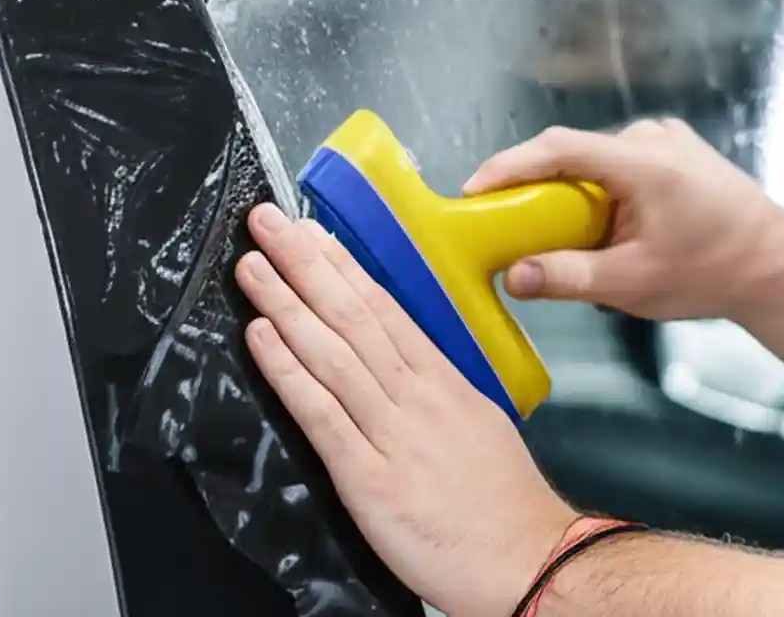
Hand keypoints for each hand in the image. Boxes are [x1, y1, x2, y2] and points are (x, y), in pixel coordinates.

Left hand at [236, 203, 577, 616]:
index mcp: (442, 379)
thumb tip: (394, 357)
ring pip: (331, 352)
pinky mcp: (369, 477)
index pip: (384, 307)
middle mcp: (416, 394)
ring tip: (252, 266)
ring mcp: (391, 432)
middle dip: (303, 263)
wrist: (531, 561)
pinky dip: (288, 370)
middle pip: (352, 314)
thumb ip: (432, 388)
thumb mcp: (476, 422)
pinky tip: (261, 336)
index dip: (341, 265)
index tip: (310, 232)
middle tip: (265, 221)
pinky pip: (321, 412)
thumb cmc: (502, 500)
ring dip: (285, 303)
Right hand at [464, 118, 783, 320]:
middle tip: (503, 224)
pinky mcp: (672, 152)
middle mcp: (651, 138)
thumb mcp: (632, 283)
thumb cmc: (713, 272)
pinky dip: (595, 193)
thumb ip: (568, 277)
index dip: (508, 167)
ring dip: (568, 195)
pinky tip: (596, 229)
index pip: (557, 149)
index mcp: (643, 161)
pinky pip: (615, 165)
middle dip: (533, 188)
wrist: (776, 267)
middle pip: (570, 154)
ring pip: (592, 161)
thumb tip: (514, 276)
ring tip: (555, 237)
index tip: (472, 190)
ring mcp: (664, 140)